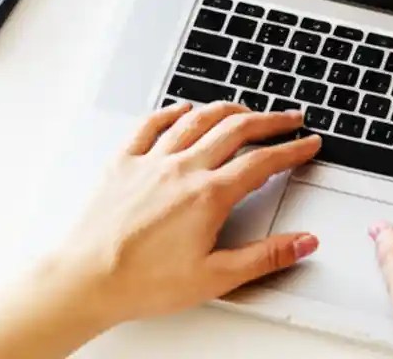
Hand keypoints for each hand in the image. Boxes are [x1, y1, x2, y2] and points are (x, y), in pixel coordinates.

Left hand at [0, 102, 322, 358]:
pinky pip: (151, 125)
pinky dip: (173, 112)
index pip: (263, 162)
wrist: (83, 282)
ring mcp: (151, 162)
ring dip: (228, 109)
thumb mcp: (215, 277)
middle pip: (236, 129)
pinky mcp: (122, 164)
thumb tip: (304, 241)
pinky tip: (184, 110)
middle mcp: (182, 169)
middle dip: (270, 120)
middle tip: (289, 119)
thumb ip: (266, 256)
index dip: (292, 150)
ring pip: (197, 119)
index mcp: (208, 195)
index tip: (308, 144)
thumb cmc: (142, 283)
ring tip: (246, 109)